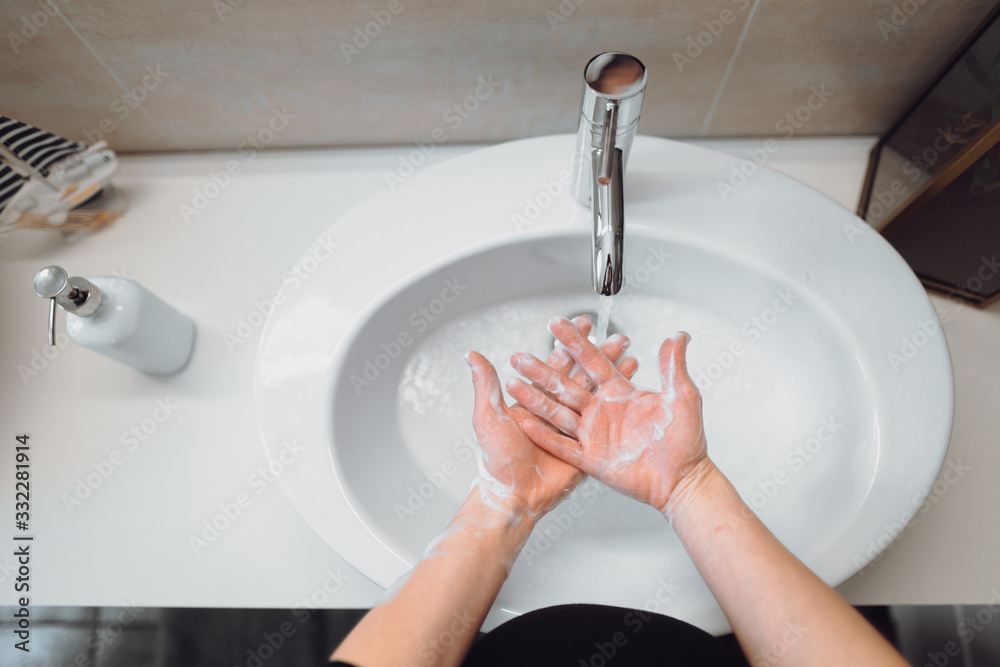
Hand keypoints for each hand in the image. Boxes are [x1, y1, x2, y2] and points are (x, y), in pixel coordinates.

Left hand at [466, 316, 637, 522]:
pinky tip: (633, 390)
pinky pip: (606, 424)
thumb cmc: (497, 462)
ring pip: (599, 396)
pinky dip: (619, 406)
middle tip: (618, 338)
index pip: (557, 364)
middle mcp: (557, 412)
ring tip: (632, 357)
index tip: (581, 323)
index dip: (570, 343)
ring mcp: (575, 430)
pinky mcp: (588, 449)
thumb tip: (471, 355)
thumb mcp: (488, 418)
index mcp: (536, 401)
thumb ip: (485, 385)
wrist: (514, 498)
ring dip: (615, 375)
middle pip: (584, 376)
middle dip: (601, 355)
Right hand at [507, 316, 707, 515]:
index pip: (591, 361)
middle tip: (520, 356)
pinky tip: (526, 424)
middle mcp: (601, 411)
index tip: (557, 323)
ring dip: (535, 400)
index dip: (575, 342)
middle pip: (565, 385)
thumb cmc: (686, 441)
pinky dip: (544, 436)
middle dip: (542, 370)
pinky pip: (562, 446)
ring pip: (557, 413)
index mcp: (618, 393)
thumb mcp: (683, 397)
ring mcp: (594, 435)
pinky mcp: (591, 459)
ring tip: (513, 385)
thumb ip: (674, 366)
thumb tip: (678, 335)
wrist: (683, 479)